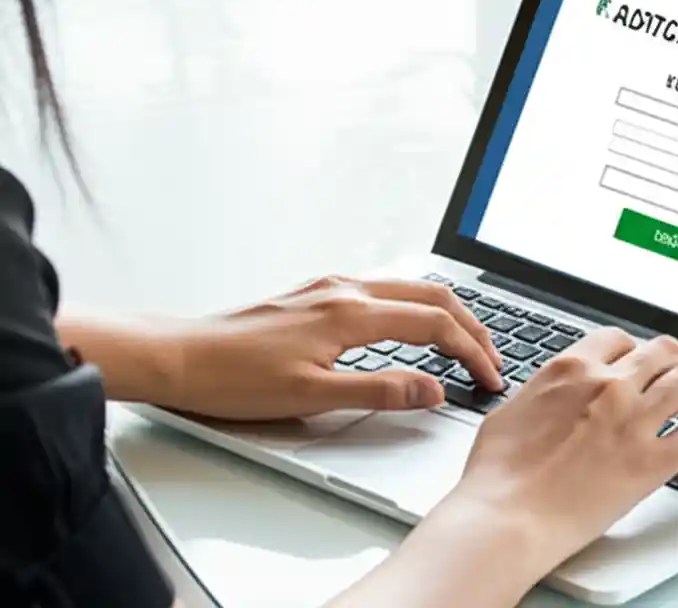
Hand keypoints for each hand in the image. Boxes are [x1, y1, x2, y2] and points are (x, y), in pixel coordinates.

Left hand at [128, 275, 502, 419]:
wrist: (179, 356)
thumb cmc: (234, 378)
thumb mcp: (313, 396)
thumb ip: (381, 389)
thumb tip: (433, 389)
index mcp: (351, 313)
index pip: (435, 325)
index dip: (471, 353)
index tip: (489, 378)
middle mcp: (345, 289)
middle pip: (432, 296)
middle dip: (472, 327)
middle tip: (492, 359)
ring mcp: (330, 286)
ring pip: (409, 289)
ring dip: (445, 314)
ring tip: (464, 343)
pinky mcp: (316, 293)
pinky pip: (384, 290)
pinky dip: (415, 308)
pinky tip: (412, 327)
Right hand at [454, 330, 677, 583]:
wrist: (506, 517)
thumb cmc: (497, 474)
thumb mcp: (510, 411)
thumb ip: (544, 394)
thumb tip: (551, 396)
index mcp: (571, 368)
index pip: (618, 339)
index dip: (633, 351)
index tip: (637, 365)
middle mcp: (608, 386)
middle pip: (663, 352)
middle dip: (674, 362)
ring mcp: (634, 421)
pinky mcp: (651, 462)